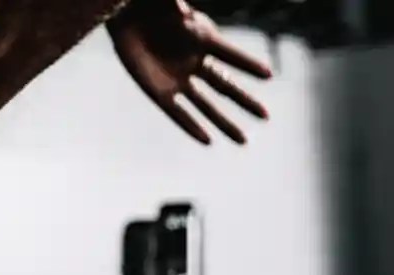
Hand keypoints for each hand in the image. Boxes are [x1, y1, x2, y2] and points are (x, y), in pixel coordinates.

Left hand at [108, 0, 272, 143]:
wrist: (125, 16)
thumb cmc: (150, 4)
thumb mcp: (165, 3)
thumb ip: (176, 7)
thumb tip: (183, 14)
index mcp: (202, 37)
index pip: (230, 54)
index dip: (247, 64)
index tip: (268, 75)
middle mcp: (194, 62)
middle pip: (225, 86)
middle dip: (244, 101)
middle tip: (266, 117)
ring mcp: (177, 79)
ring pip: (205, 105)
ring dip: (223, 122)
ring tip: (243, 140)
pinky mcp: (158, 91)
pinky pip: (177, 112)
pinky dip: (190, 126)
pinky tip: (207, 140)